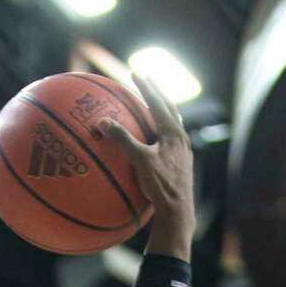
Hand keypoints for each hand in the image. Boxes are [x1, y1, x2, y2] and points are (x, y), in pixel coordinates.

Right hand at [99, 73, 194, 255]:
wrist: (178, 212)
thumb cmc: (161, 187)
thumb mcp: (141, 161)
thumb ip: (123, 140)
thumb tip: (102, 123)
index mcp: (173, 133)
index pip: (158, 103)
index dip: (146, 87)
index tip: (135, 73)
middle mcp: (181, 139)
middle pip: (170, 109)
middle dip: (157, 93)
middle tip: (147, 80)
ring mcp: (183, 152)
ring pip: (174, 124)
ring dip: (163, 111)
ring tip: (155, 104)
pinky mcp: (181, 165)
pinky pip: (171, 140)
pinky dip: (162, 132)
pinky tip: (155, 139)